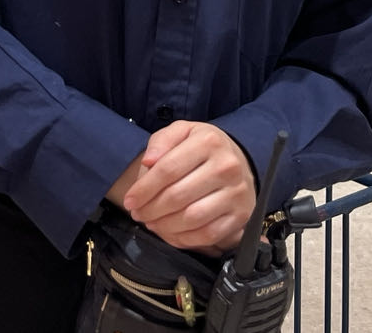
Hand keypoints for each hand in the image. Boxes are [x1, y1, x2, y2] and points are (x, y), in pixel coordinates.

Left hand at [120, 121, 256, 253]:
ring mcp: (236, 193)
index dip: (144, 189)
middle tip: (138, 214)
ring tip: (152, 223)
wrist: (239, 161)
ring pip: (192, 218)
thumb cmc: (203, 148)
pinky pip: (208, 234)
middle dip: (151, 209)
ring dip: (165, 226)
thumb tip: (148, 161)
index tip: (129, 200)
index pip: (167, 169)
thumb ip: (162, 141)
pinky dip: (185, 239)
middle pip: (178, 196)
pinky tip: (171, 232)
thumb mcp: (182, 132)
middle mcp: (226, 166)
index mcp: (209, 141)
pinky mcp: (241, 215)